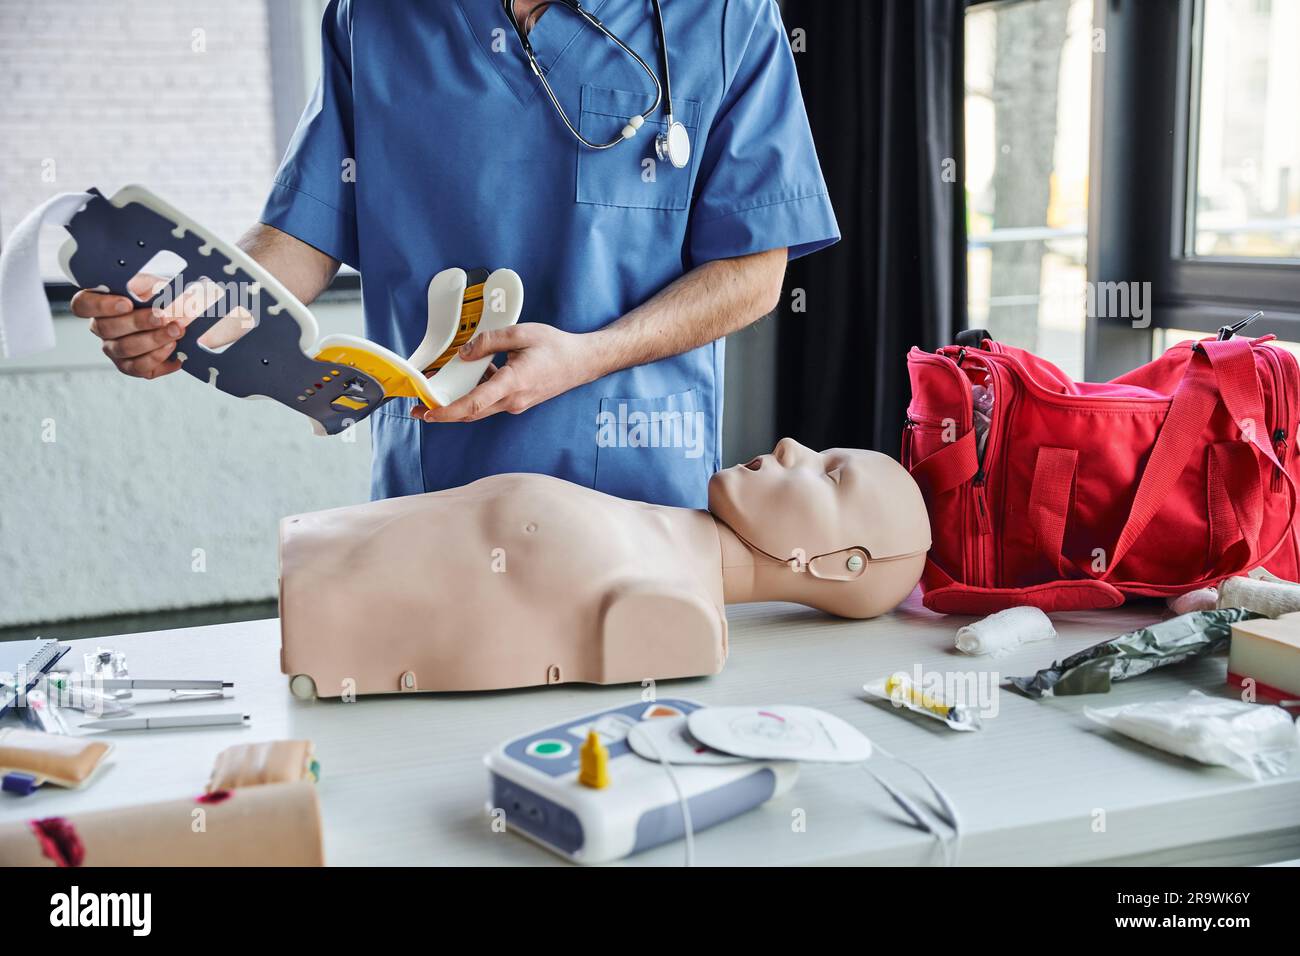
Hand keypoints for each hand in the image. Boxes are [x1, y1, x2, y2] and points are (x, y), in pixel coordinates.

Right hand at [72, 273, 184, 378]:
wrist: (180, 315)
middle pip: (106, 329)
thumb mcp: (154, 284)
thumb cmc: (161, 297)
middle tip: (161, 317)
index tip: (126, 303)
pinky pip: (139, 368)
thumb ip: (149, 288)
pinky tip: (174, 348)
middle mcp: (102, 328)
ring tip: (175, 330)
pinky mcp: (131, 366)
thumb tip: (157, 296)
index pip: (83, 305)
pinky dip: (159, 358)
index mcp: (100, 303)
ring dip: (153, 340)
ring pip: (124, 350)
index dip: (101, 306)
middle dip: (138, 323)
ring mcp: (114, 349)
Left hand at [412, 324, 604, 422]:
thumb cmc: (556, 348)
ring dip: (457, 403)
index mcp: (512, 383)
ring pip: (479, 408)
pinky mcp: (516, 401)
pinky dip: (474, 393)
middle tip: (419, 408)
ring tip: (438, 390)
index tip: (429, 413)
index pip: (474, 404)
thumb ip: (489, 341)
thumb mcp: (521, 333)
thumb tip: (465, 353)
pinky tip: (470, 376)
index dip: (448, 411)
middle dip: (443, 412)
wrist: (581, 362)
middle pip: (470, 413)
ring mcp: (515, 403)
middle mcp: (512, 400)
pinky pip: (490, 401)